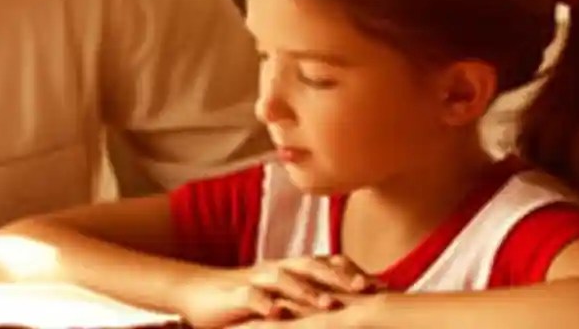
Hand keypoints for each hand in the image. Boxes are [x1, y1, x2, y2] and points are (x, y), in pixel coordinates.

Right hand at [177, 256, 382, 327]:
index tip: (384, 285)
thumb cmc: (243, 298)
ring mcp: (255, 281)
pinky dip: (264, 303)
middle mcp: (276, 270)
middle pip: (312, 267)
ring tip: (329, 305)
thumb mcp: (280, 298)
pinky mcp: (233, 296)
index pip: (327, 264)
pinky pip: (250, 297)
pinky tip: (277, 314)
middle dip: (340, 277)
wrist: (194, 291)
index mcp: (290, 269)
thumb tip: (346, 307)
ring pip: (284, 279)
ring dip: (307, 291)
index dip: (354, 273)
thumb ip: (309, 298)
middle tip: (367, 290)